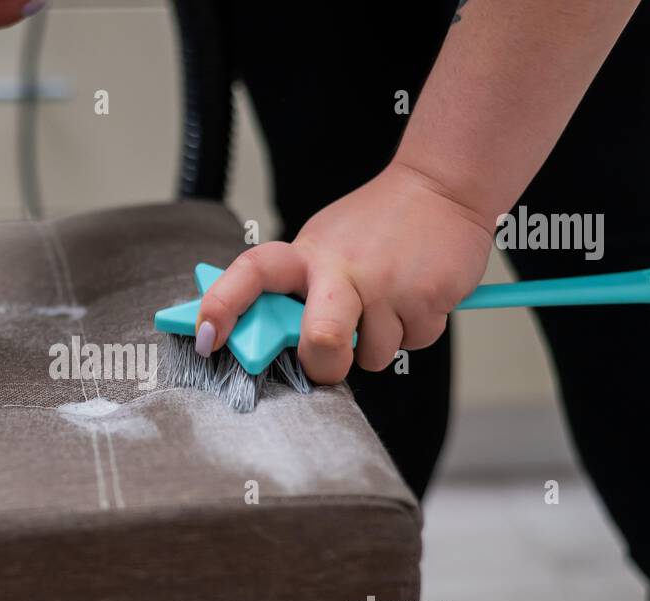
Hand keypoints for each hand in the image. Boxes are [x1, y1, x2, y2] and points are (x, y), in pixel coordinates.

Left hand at [195, 160, 494, 383]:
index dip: (222, 305)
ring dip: (381, 342)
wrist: (443, 189)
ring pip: (374, 355)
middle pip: (322, 339)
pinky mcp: (428, 299)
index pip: (252, 274)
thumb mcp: (323, 245)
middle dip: (325, 364)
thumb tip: (256, 337)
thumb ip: (295, 289)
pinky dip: (415, 329)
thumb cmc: (376, 225)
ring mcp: (388, 286)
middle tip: (331, 359)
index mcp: (306, 256)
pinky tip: (415, 294)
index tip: (206, 337)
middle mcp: (342, 270)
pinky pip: (414, 343)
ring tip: (388, 300)